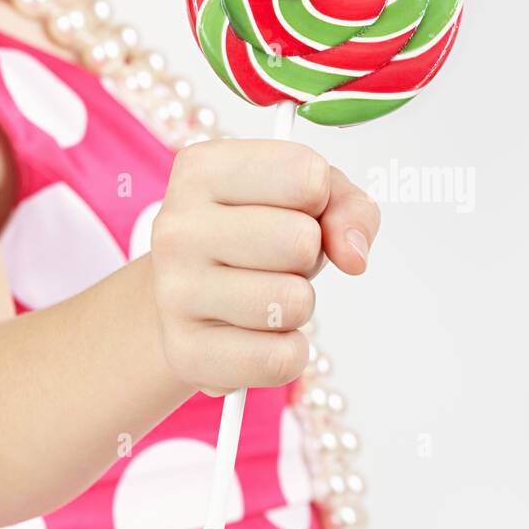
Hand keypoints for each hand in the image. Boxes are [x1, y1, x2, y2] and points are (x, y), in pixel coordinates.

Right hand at [150, 138, 379, 397]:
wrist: (184, 296)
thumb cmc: (251, 234)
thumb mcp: (303, 198)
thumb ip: (346, 206)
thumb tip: (353, 256)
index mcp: (200, 169)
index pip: (305, 174)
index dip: (318, 198)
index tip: (292, 208)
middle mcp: (177, 225)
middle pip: (302, 240)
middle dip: (309, 254)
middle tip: (277, 259)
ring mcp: (175, 291)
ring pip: (294, 302)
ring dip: (299, 304)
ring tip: (267, 294)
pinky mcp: (186, 352)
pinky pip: (280, 359)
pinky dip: (289, 352)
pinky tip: (261, 335)